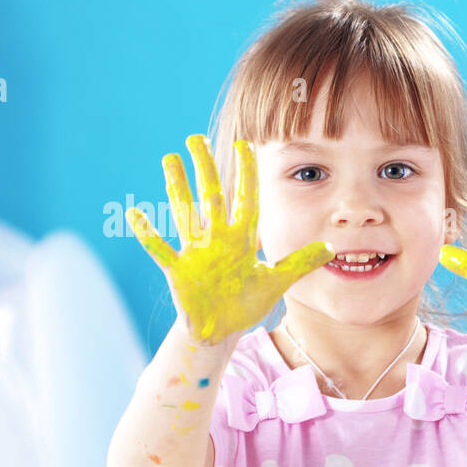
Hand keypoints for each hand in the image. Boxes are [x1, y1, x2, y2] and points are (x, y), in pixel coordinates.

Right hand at [127, 135, 335, 344]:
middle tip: (195, 138)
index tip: (244, 145)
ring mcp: (196, 252)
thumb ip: (300, 263)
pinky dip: (148, 234)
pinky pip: (161, 250)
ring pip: (185, 213)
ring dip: (177, 187)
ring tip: (168, 159)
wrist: (222, 329)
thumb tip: (331, 249)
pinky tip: (135, 214)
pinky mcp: (178, 271)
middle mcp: (218, 239)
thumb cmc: (247, 302)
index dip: (246, 175)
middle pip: (211, 197)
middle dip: (205, 169)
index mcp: (241, 239)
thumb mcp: (277, 281)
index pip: (246, 200)